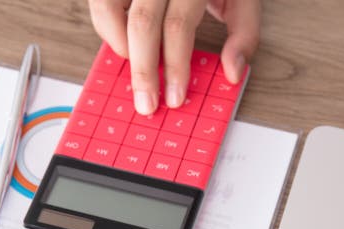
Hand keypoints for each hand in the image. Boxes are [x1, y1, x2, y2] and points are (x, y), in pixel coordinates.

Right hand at [88, 0, 260, 113]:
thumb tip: (232, 73)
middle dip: (143, 70)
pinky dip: (108, 25)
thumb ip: (244, 33)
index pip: (177, 26)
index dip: (175, 66)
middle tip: (147, 103)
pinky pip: (100, 1)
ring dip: (119, 44)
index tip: (175, 98)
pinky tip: (126, 41)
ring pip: (108, 7)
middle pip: (141, 23)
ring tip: (135, 64)